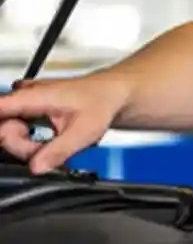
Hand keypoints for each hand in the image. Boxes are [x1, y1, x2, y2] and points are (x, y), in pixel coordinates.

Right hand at [0, 73, 131, 173]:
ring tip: (56, 143)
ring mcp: (26, 103)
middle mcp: (25, 96)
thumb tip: (36, 167)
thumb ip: (59, 150)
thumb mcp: (85, 130)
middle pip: (4, 130)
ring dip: (29, 146)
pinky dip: (31, 142)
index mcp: (33, 96)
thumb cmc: (103, 101)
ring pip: (10, 133)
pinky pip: (18, 132)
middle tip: (48, 150)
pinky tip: (50, 141)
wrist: (114, 93)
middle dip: (22, 147)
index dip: (2, 133)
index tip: (10, 140)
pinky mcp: (29, 110)